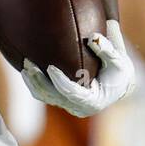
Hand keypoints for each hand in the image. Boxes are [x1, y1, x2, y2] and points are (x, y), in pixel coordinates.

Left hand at [21, 20, 135, 118]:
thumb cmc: (120, 71)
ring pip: (45, 97)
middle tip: (28, 64)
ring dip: (33, 82)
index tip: (50, 67)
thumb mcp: (119, 60)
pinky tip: (26, 67)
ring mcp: (68, 106)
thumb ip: (107, 50)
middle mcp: (78, 108)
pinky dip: (35, 82)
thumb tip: (93, 37)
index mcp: (93, 101)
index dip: (60, 81)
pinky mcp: (62, 101)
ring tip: (24, 65)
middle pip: (53, 97)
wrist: (119, 84)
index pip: (72, 93)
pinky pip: (44, 94)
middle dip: (39, 81)